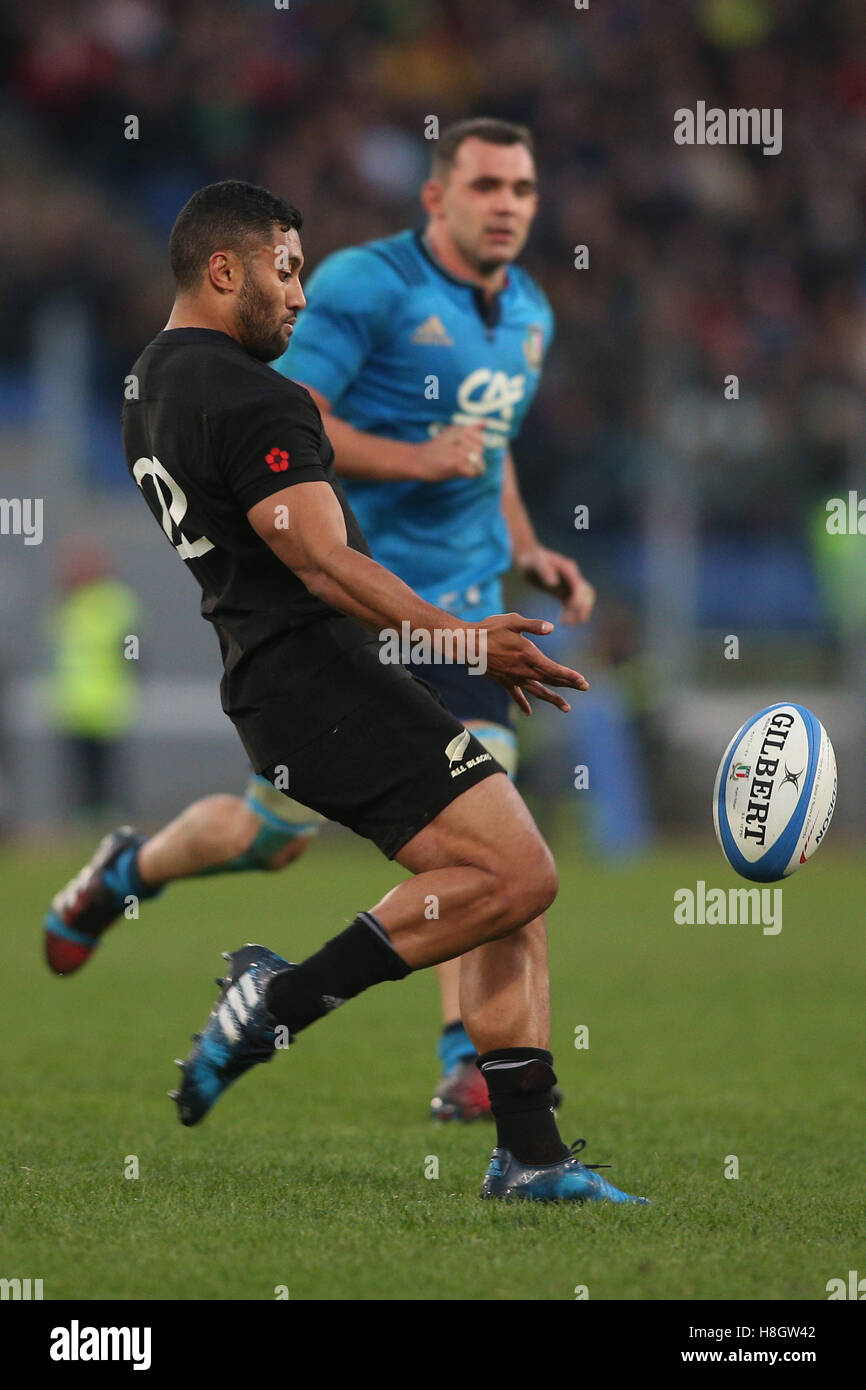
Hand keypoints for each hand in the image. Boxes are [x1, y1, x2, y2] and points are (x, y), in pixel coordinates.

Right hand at [412, 423, 486, 481]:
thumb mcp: (452, 434)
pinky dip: (469, 475)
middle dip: (474, 459)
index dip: (475, 448)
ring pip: (478, 462)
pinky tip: (457, 472)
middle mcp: (459, 436)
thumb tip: (486, 422)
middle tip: (457, 460)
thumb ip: (471, 429)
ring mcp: (456, 450)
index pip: (481, 440)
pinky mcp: (454, 463)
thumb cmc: (436, 449)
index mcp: (459, 429)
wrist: (416, 460)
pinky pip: (473, 472)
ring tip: (456, 467)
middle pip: (480, 452)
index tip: (461, 450)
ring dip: (471, 468)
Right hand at [472, 612, 589, 716]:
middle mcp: (523, 670)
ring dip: (553, 699)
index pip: (554, 669)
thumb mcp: (512, 621)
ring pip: (537, 691)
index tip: (583, 681)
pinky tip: (529, 712)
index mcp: (528, 655)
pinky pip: (515, 695)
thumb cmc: (489, 629)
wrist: (466, 645)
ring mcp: (513, 677)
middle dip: (569, 684)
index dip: (569, 676)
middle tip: (585, 687)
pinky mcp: (503, 680)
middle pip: (550, 680)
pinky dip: (523, 703)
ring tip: (566, 708)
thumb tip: (550, 628)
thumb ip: (533, 625)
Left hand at [515, 544, 595, 624]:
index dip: (577, 600)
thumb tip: (554, 584)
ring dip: (578, 612)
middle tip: (574, 622)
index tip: (570, 611)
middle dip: (583, 608)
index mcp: (568, 570)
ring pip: (582, 600)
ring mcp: (569, 584)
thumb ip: (545, 571)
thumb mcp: (536, 563)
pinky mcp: (563, 591)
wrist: (527, 557)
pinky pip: (572, 604)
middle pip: (586, 594)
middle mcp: (572, 577)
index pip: (579, 587)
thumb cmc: (531, 559)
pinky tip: (563, 622)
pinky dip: (571, 613)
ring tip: (567, 624)